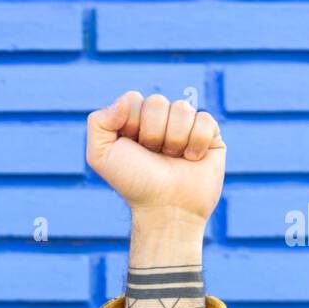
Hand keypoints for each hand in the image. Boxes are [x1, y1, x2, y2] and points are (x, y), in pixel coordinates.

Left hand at [86, 91, 225, 226]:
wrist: (166, 208)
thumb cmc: (134, 183)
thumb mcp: (100, 156)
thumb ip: (98, 122)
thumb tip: (127, 99)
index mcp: (133, 121)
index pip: (133, 99)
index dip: (131, 124)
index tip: (132, 148)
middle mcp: (160, 120)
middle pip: (157, 101)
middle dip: (152, 133)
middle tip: (153, 155)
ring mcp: (185, 125)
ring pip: (182, 108)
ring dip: (174, 139)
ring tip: (172, 159)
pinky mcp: (210, 134)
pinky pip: (205, 119)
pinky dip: (196, 143)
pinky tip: (192, 159)